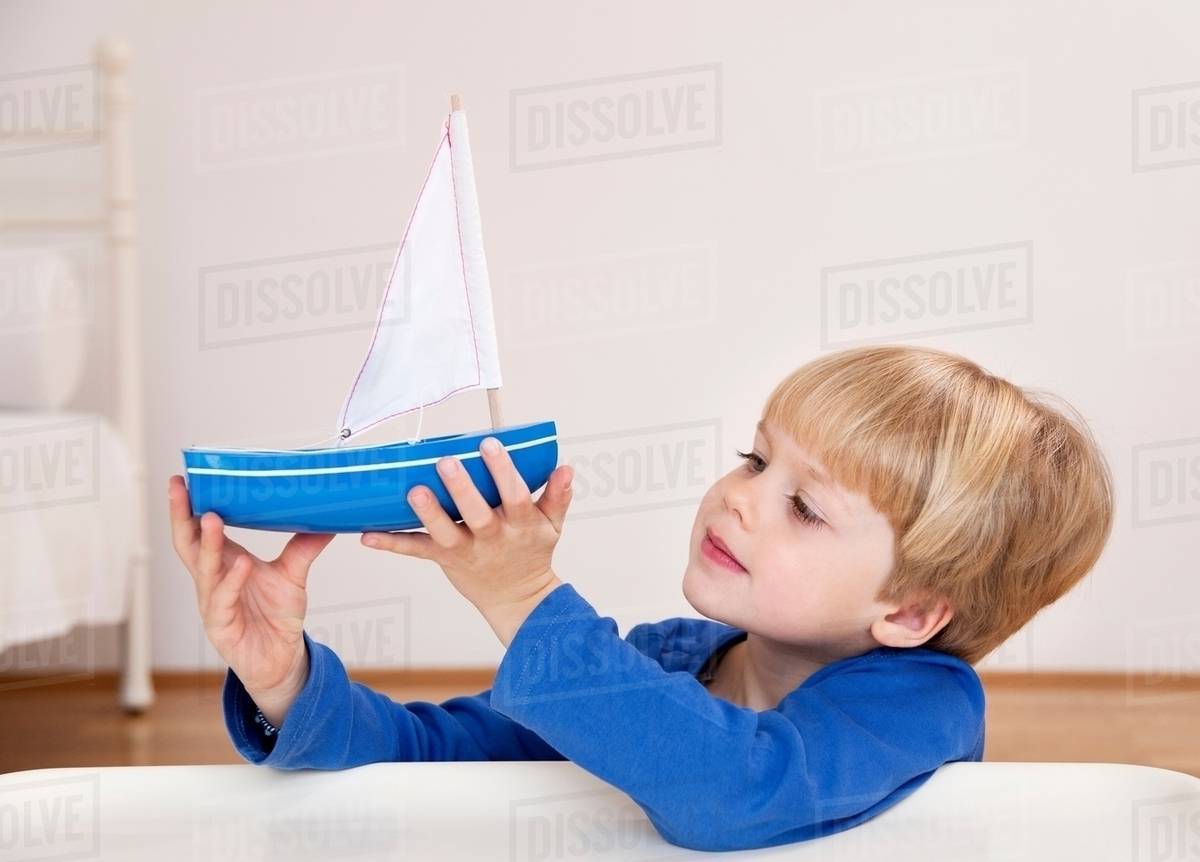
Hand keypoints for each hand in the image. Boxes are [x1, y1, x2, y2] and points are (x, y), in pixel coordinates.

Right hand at [167, 475, 335, 725]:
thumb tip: (327, 520)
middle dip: (181, 516)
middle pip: (188, 544)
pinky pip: (223, 600)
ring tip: (212, 518)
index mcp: (224, 562)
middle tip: (181, 488)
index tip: (183, 478)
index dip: (187, 507)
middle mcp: (212, 580)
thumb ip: (304, 548)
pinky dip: (231, 580)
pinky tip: (240, 563)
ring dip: (208, 544)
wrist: (281, 659)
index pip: (198, 530)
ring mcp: (212, 602)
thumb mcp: (292, 575)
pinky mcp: (220, 626)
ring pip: (204, 570)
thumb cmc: (277, 616)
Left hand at [361, 437, 573, 645]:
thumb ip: (558, 496)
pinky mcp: (444, 559)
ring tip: (413, 491)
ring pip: (444, 534)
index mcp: (520, 525)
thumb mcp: (552, 525)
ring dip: (428, 513)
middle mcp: (492, 538)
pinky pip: (416, 551)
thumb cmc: (532, 551)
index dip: (503, 471)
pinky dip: (391, 544)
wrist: (518, 598)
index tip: (490, 445)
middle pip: (478, 514)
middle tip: (446, 462)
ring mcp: (466, 550)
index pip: (515, 495)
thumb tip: (565, 467)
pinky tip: (366, 535)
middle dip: (462, 489)